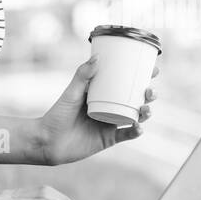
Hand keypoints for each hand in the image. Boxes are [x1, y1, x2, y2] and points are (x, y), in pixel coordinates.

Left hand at [38, 56, 159, 164]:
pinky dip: (135, 131)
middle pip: (135, 100)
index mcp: (103, 95)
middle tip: (149, 90)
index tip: (152, 69)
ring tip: (145, 108)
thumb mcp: (71, 93)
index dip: (142, 77)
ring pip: (135, 116)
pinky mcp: (108, 139)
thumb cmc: (57, 115)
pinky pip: (126, 135)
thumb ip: (83, 75)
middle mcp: (110, 108)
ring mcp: (110, 124)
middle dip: (148, 95)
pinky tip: (139, 127)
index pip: (126, 84)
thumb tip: (98, 57)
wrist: (48, 141)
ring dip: (145, 112)